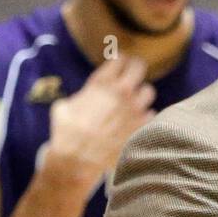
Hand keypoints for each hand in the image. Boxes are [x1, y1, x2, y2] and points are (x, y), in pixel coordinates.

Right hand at [45, 55, 153, 188]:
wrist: (79, 158)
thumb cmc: (67, 131)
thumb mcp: (65, 105)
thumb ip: (83, 95)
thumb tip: (88, 97)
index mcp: (101, 83)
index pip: (119, 59)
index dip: (121, 59)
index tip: (121, 63)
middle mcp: (121, 92)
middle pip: (139, 68)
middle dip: (136, 68)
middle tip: (133, 72)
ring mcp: (135, 110)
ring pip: (149, 91)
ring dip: (142, 94)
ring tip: (135, 100)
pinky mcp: (142, 127)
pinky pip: (151, 114)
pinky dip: (145, 116)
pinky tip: (137, 121)